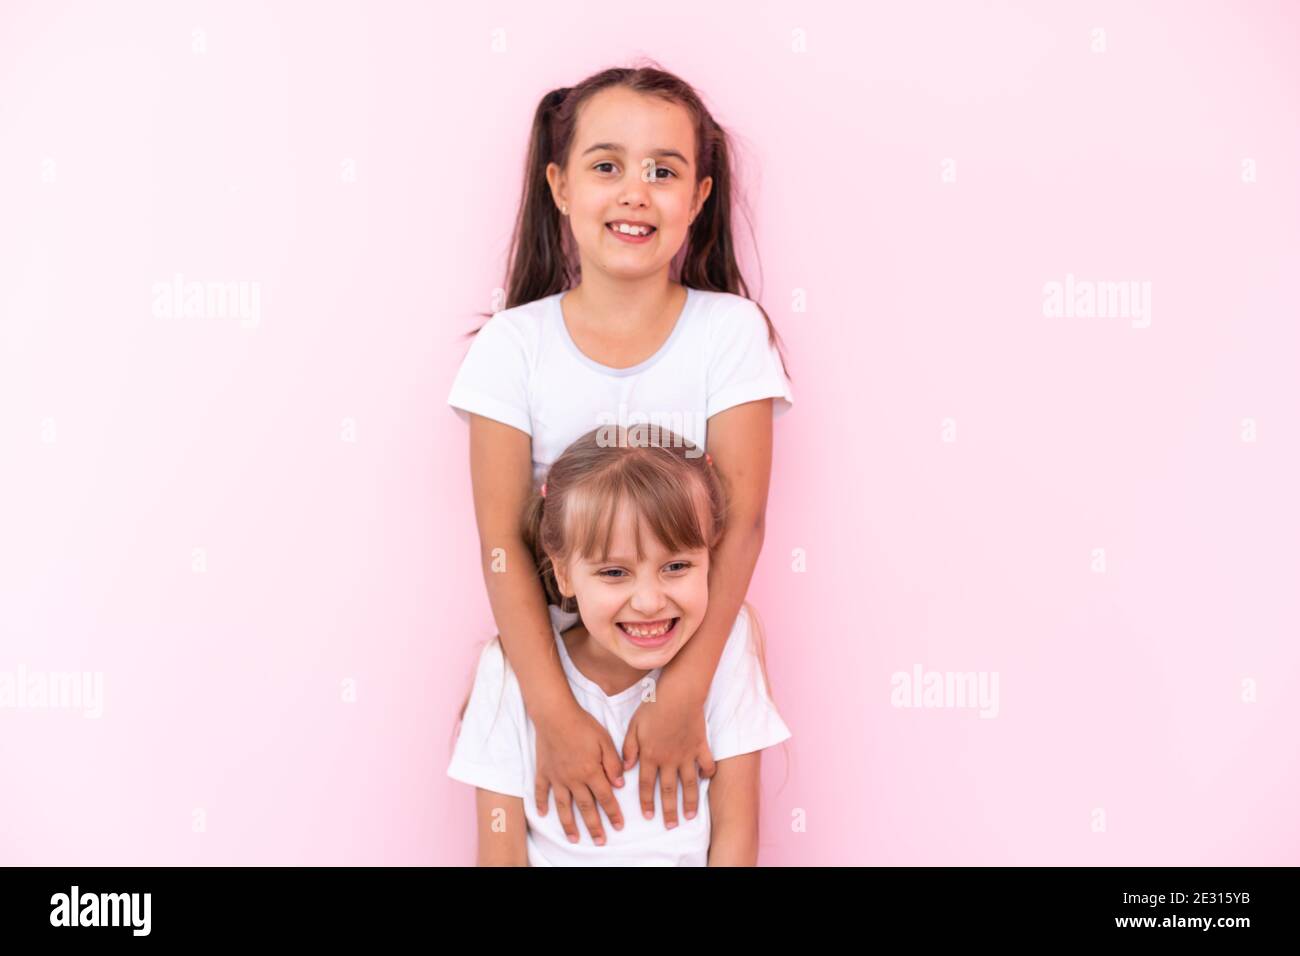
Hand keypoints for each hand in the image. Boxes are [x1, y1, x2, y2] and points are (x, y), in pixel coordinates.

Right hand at [533, 703, 625, 845]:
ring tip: (573, 838)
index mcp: (591, 772)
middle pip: (586, 808)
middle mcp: (573, 779)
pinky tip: (543, 814)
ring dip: (569, 824)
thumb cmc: (582, 725)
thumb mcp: (605, 740)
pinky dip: (541, 804)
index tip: (618, 826)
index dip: (613, 813)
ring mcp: (557, 777)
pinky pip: (541, 791)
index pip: (605, 798)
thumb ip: (613, 764)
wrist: (555, 714)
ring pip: (564, 806)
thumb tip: (620, 785)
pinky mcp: (544, 771)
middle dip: (594, 827)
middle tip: (600, 841)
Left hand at [622, 683, 715, 828]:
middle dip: (669, 810)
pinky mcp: (701, 746)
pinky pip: (707, 764)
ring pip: (689, 784)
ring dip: (690, 802)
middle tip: (670, 826)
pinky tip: (706, 780)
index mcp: (650, 756)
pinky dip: (708, 773)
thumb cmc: (652, 706)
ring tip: (689, 816)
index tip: (648, 817)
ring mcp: (687, 754)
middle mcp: (669, 760)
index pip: (647, 785)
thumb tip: (624, 769)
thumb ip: (629, 749)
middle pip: (669, 790)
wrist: (678, 694)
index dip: (647, 802)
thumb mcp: (633, 726)